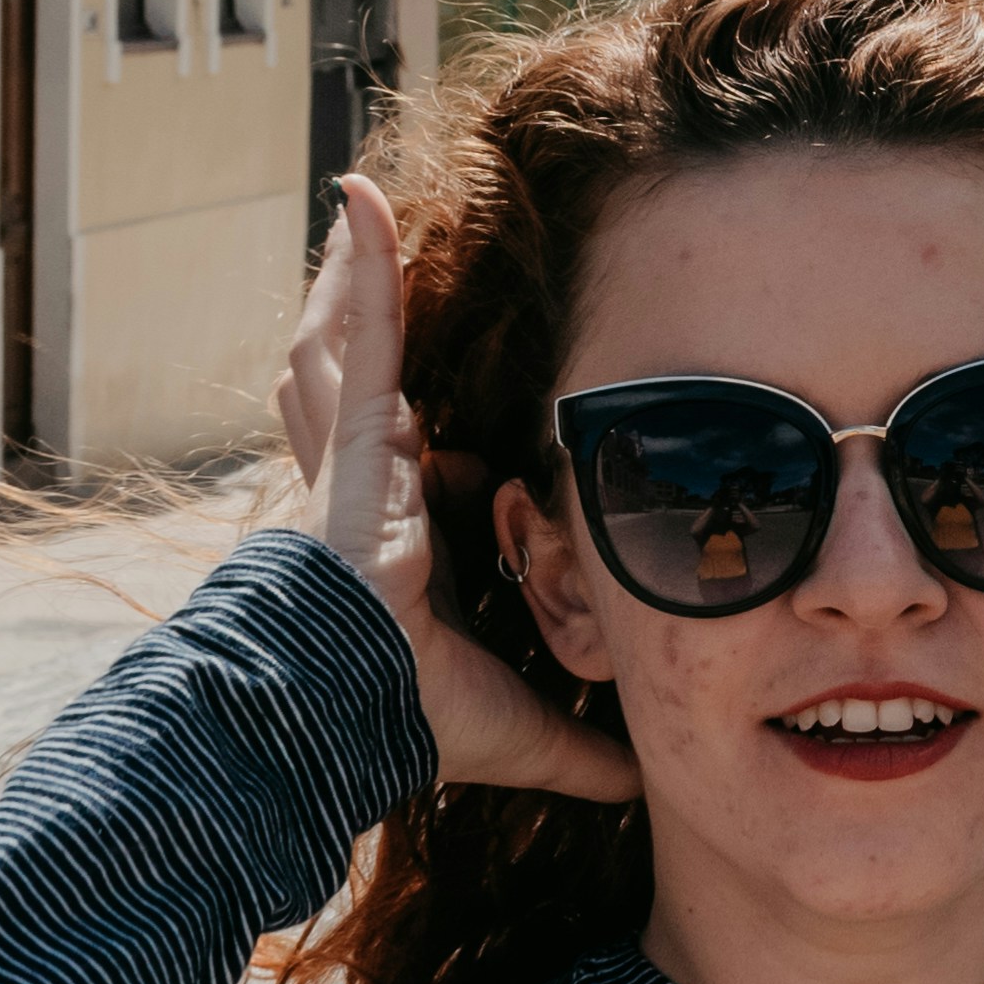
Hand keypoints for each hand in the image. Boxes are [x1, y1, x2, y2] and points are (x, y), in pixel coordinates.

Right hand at [273, 181, 639, 803]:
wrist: (343, 715)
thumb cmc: (405, 721)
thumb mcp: (516, 725)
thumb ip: (578, 748)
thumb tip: (641, 784)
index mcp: (390, 551)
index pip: (403, 474)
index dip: (423, 449)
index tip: (459, 449)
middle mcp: (359, 493)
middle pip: (357, 391)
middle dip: (363, 330)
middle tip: (376, 269)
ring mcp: (348, 461)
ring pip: (342, 350)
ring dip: (355, 283)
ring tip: (364, 213)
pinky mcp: (353, 440)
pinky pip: (361, 332)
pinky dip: (364, 266)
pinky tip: (364, 199)